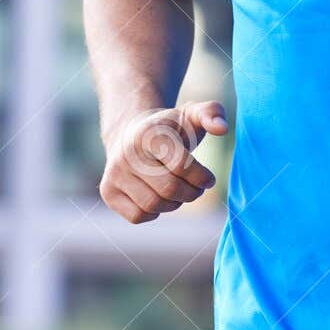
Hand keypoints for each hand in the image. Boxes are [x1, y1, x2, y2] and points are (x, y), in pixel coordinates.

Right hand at [99, 99, 227, 224]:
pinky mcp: (108, 192)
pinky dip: (154, 212)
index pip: (181, 166)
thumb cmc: (170, 129)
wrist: (132, 134)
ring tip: (179, 191)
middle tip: (197, 188)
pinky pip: (137, 216)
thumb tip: (222, 128)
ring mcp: (114, 173)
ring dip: (174, 204)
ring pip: (153, 205)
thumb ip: (211, 113)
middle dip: (191, 193)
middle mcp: (126, 153)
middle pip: (169, 189)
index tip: (208, 178)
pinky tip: (157, 196)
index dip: (202, 177)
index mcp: (148, 133)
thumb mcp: (191, 115)